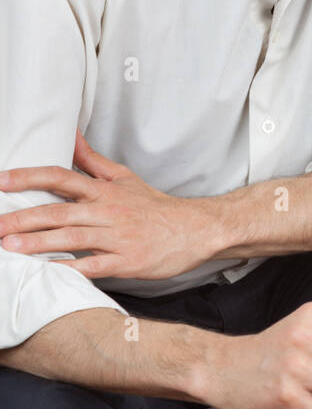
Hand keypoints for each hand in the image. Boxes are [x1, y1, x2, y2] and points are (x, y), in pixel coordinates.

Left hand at [0, 130, 218, 279]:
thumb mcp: (124, 178)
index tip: (1, 182)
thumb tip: (71, 135)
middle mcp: (107, 212)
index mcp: (103, 191)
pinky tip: (46, 272)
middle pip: (58, 211)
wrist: (195, 230)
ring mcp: (116, 237)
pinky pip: (92, 266)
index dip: (29, 178)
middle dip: (21, 218)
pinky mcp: (126, 262)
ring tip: (8, 246)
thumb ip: (92, 160)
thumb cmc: (156, 207)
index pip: (60, 177)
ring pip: (71, 238)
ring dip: (37, 243)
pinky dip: (68, 269)